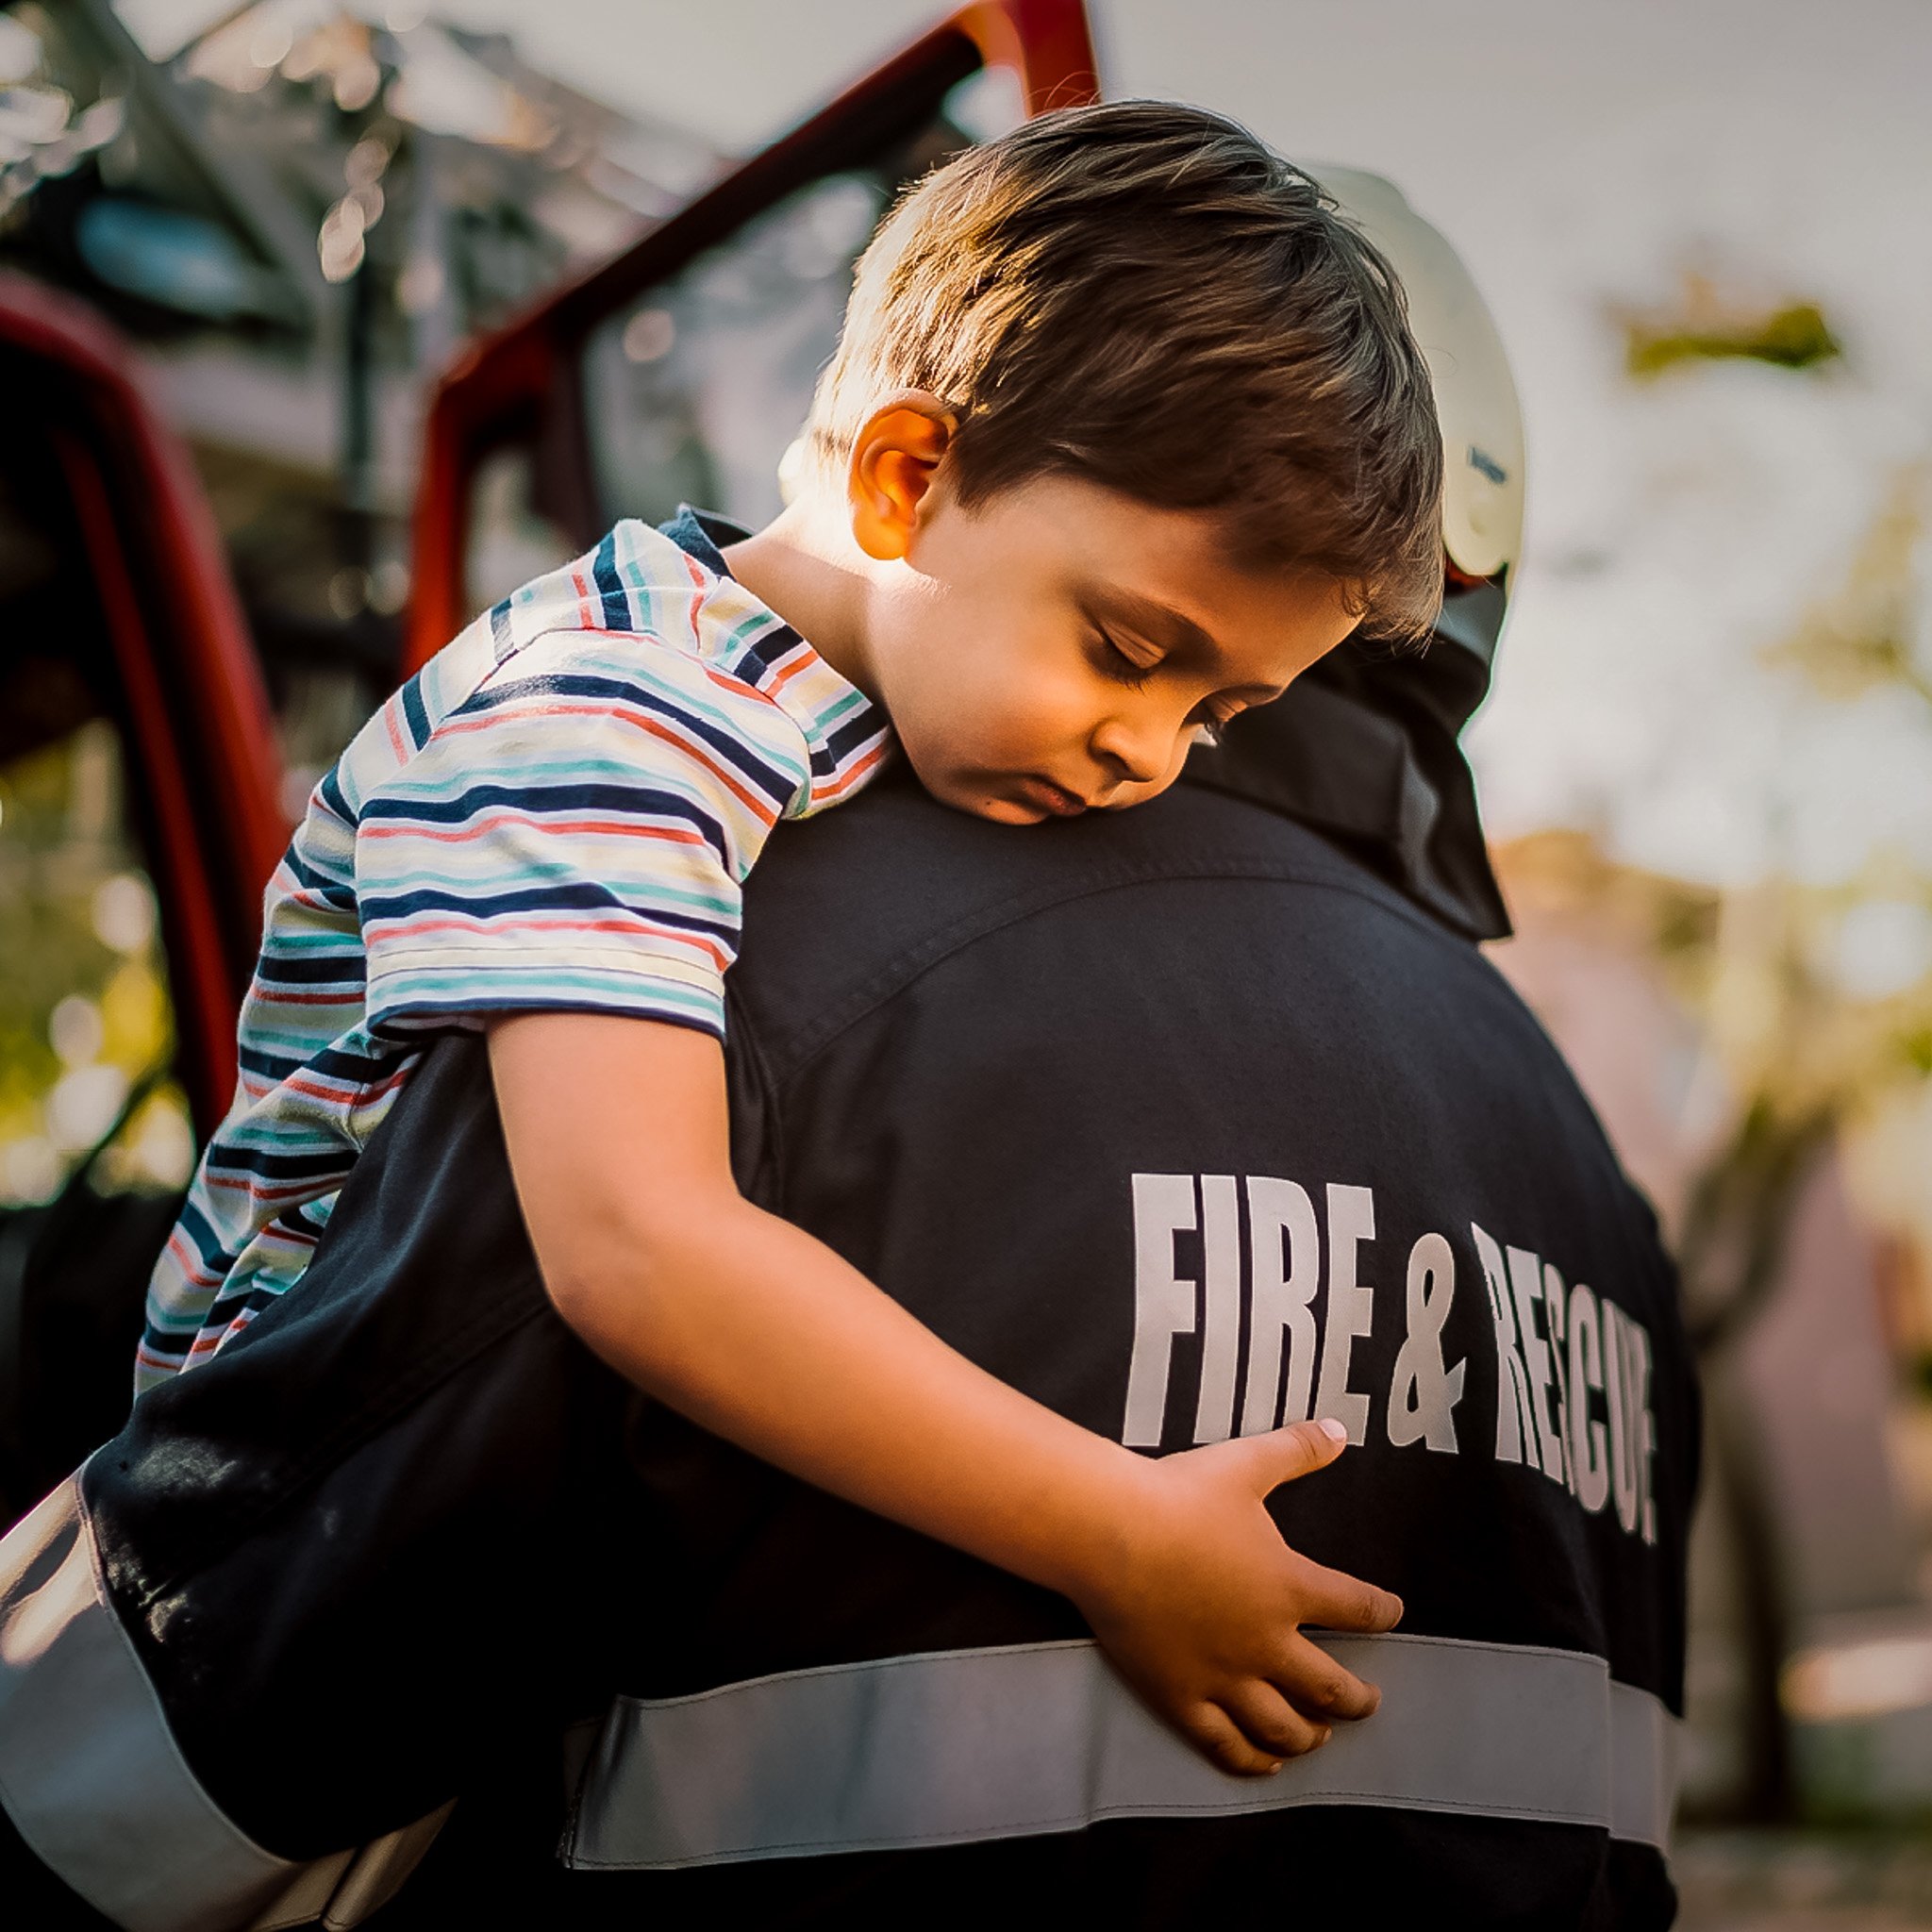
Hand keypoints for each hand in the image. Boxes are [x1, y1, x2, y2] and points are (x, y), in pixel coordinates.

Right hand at [1072, 1419, 1402, 1777]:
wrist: (1111, 1533)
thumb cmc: (1179, 1496)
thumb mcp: (1246, 1464)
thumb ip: (1295, 1450)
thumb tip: (1337, 1430)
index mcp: (1289, 1586)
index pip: (1357, 1608)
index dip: (1381, 1612)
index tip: (1392, 1614)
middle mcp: (1266, 1642)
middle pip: (1330, 1686)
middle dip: (1358, 1698)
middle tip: (1370, 1702)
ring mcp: (1224, 1676)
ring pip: (1283, 1725)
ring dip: (1311, 1733)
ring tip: (1321, 1735)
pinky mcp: (1181, 1696)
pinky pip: (1225, 1743)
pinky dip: (1252, 1761)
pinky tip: (1266, 1764)